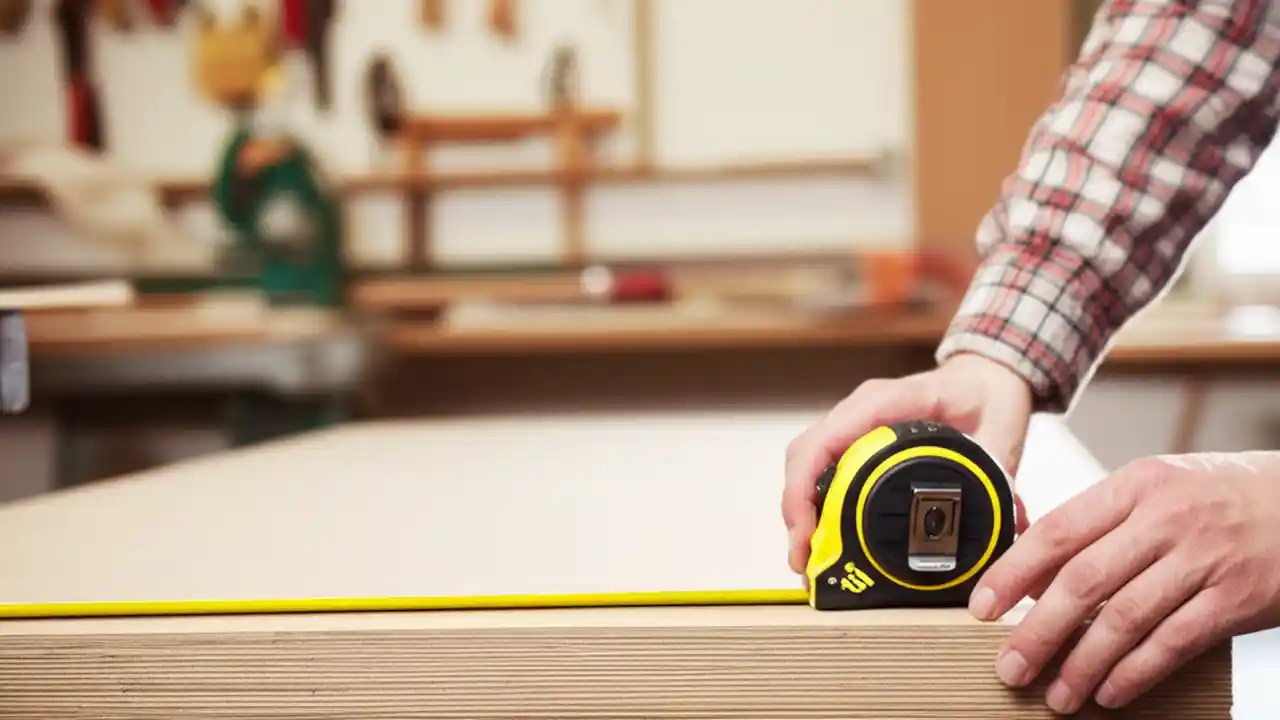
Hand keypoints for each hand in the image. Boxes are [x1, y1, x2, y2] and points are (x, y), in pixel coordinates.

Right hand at [782, 353, 1033, 573]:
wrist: (986, 375)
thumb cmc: (987, 393)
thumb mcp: (1000, 430)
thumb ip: (999, 473)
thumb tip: (1007, 522)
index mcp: (889, 401)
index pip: (828, 438)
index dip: (805, 485)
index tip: (807, 531)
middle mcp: (860, 409)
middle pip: (805, 454)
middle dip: (796, 509)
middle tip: (805, 560)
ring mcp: (853, 423)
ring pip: (805, 462)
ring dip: (799, 509)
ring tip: (810, 557)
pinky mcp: (855, 440)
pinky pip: (820, 467)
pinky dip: (813, 502)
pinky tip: (823, 536)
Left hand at [970, 451, 1279, 713]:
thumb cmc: (1222, 498)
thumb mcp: (1159, 491)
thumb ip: (1103, 526)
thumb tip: (1036, 577)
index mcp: (1136, 485)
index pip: (1058, 530)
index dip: (1013, 572)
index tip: (982, 606)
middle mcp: (1166, 517)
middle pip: (1082, 580)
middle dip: (1038, 631)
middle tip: (1009, 667)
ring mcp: (1203, 558)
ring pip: (1124, 619)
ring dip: (1082, 665)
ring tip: (1056, 695)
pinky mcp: (1237, 598)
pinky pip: (1173, 643)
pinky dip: (1135, 673)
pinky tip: (1109, 693)